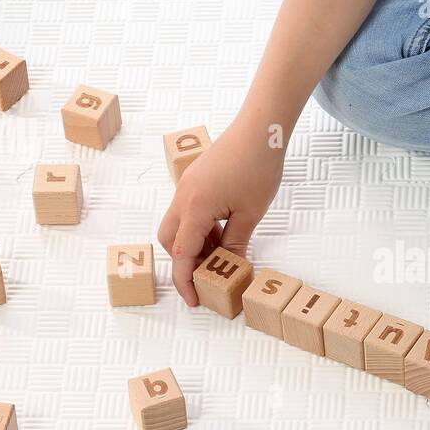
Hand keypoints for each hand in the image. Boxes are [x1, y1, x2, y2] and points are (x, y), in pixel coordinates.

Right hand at [157, 116, 284, 306]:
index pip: (182, 254)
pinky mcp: (195, 181)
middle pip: (170, 240)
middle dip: (184, 262)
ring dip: (194, 244)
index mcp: (194, 208)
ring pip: (178, 226)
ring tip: (221, 256)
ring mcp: (187, 187)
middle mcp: (183, 197)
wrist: (259, 129)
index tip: (194, 300)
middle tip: (208, 276)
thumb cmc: (258, 166)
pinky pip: (188, 212)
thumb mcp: (250, 213)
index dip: (186, 281)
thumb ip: (235, 243)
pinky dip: (199, 228)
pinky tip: (223, 234)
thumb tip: (231, 266)